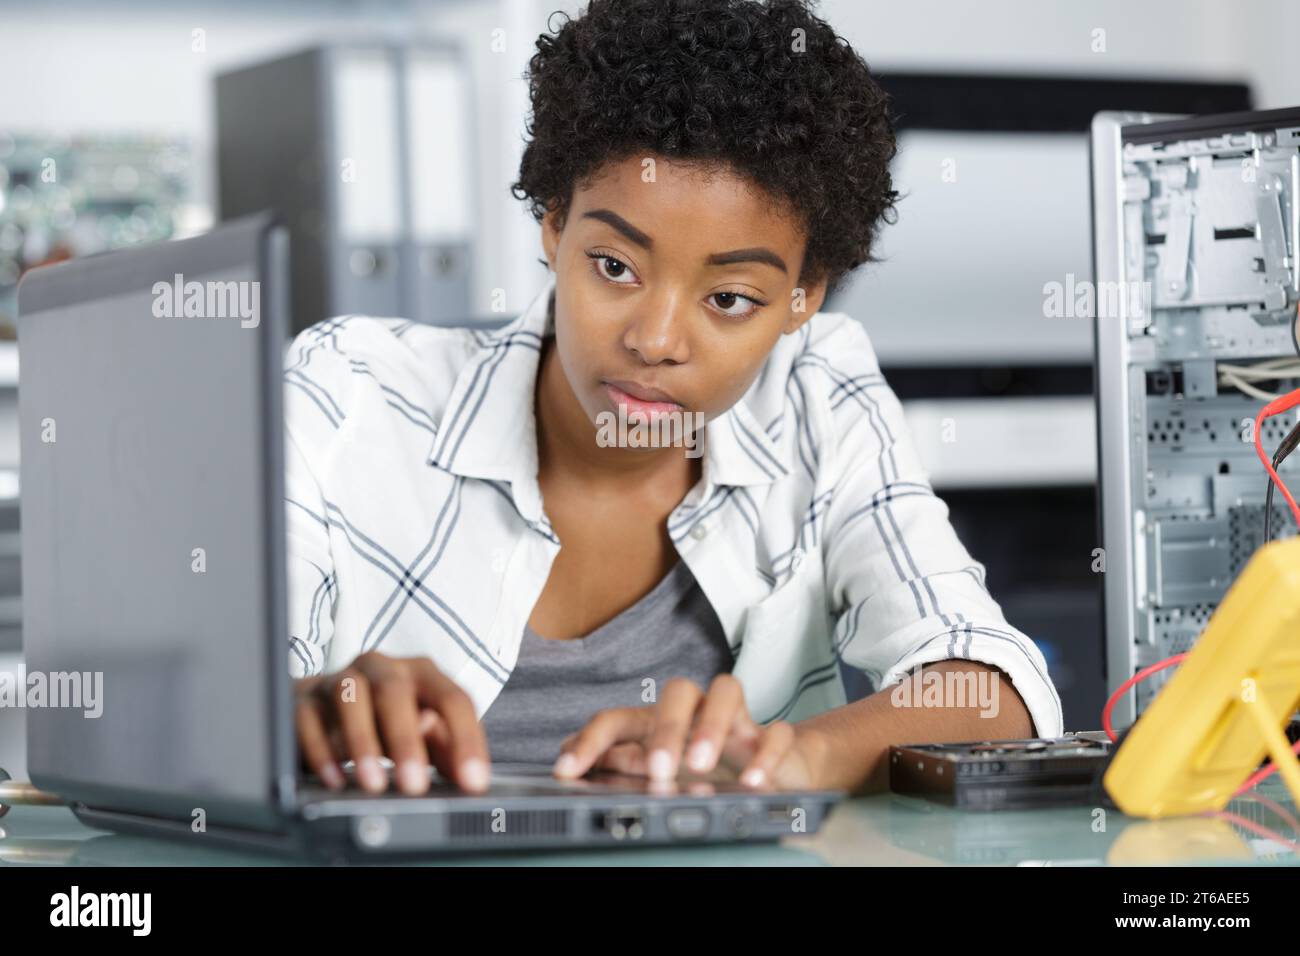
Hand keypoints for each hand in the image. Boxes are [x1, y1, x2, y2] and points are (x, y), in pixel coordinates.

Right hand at [294, 650, 489, 795]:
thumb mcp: (421, 735)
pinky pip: (308, 718)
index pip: (452, 699)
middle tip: (415, 785)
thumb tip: (458, 764)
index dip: (466, 740)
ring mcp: (338, 678)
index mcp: (419, 673)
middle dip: (407, 741)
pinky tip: (334, 779)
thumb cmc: (383, 724)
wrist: (322, 711)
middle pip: (395, 691)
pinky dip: (321, 750)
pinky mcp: (302, 698)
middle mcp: (380, 667)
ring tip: (373, 784)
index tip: (473, 782)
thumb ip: (443, 746)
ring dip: (363, 742)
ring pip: (349, 696)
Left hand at [552, 674, 825, 789]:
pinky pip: (776, 731)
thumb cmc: (708, 764)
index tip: (566, 771)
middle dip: (665, 727)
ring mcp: (738, 720)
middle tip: (657, 769)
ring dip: (713, 725)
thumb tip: (566, 759)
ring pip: (726, 690)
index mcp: (660, 720)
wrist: (777, 765)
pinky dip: (765, 753)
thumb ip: (618, 762)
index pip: (619, 718)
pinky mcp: (773, 736)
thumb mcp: (659, 768)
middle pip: (677, 691)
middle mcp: (697, 711)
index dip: (589, 740)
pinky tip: (754, 781)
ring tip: (702, 764)